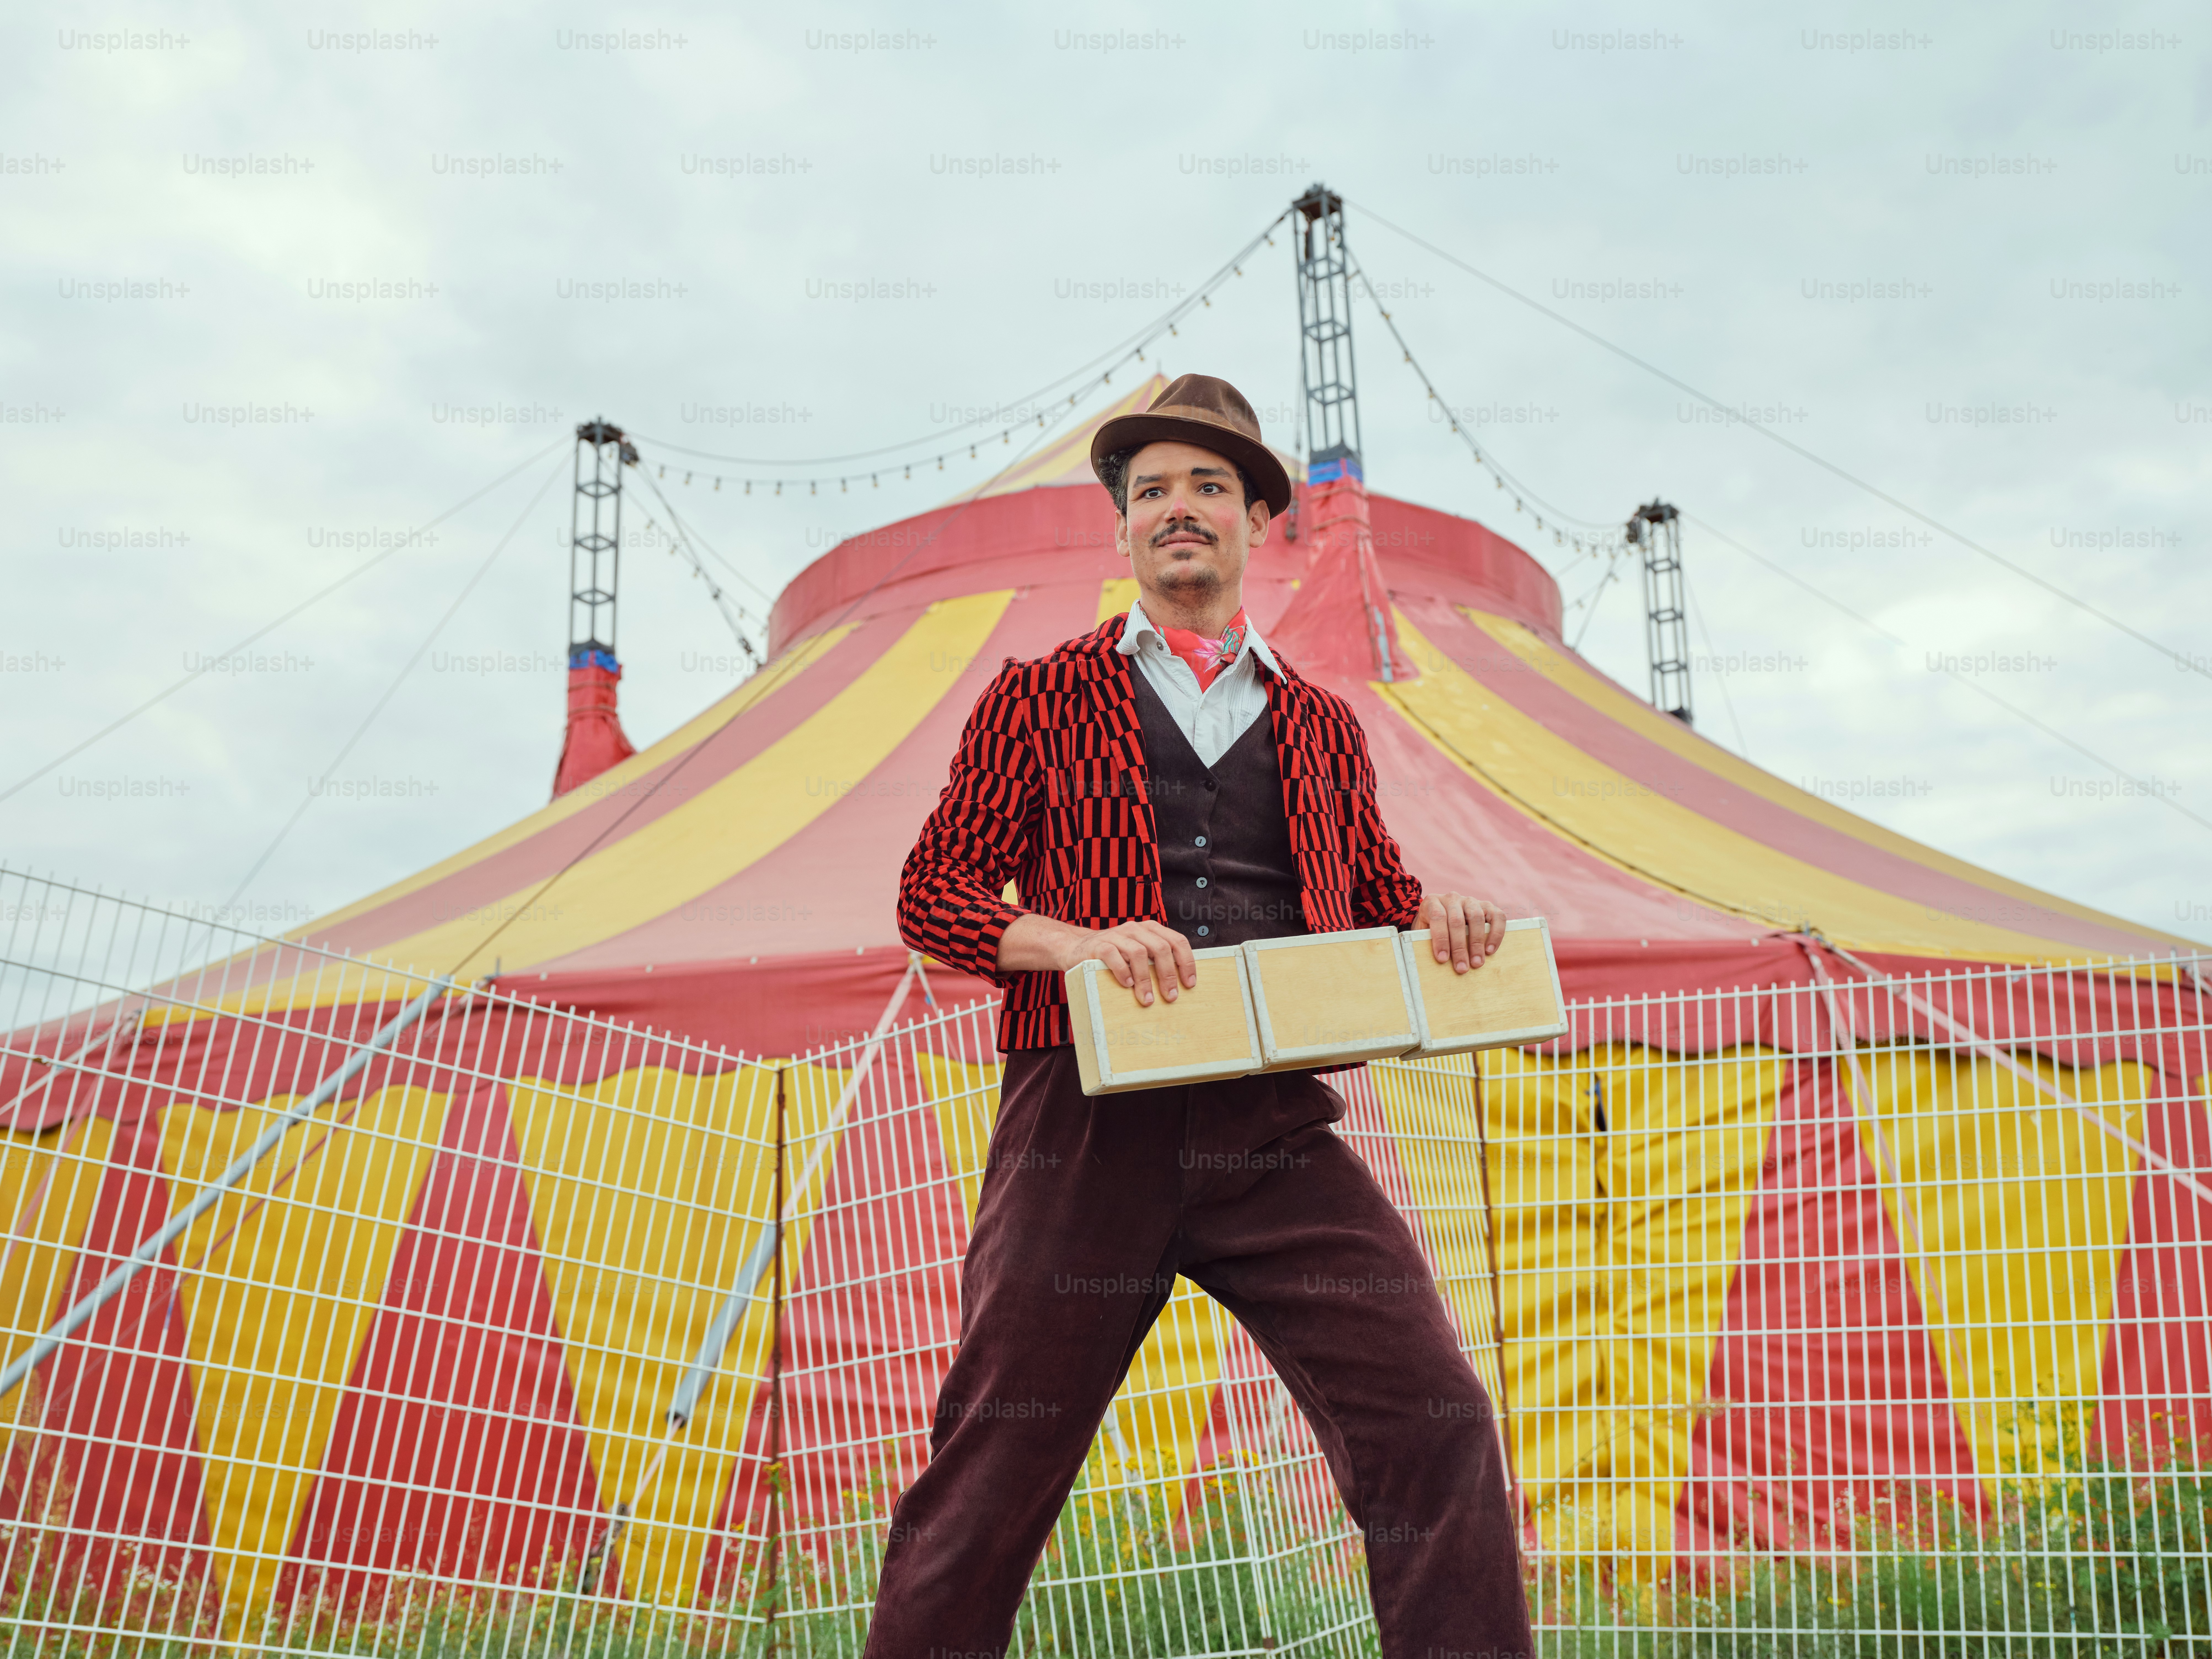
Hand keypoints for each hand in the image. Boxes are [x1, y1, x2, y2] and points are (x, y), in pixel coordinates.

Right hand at [997, 913, 1196, 1005]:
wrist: (1077, 949)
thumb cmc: (1114, 957)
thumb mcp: (1137, 955)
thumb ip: (1155, 962)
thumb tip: (1179, 987)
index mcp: (1150, 930)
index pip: (1177, 941)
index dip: (1186, 962)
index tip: (1189, 984)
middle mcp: (1135, 929)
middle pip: (1160, 948)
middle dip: (1168, 974)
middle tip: (1170, 997)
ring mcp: (1116, 935)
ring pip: (1138, 953)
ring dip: (1145, 979)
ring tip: (1147, 999)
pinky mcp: (1098, 945)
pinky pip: (1113, 956)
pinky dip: (1122, 972)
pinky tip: (1126, 985)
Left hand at [1420, 891, 1506, 973]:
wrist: (1444, 915)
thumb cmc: (1433, 929)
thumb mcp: (1424, 932)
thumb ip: (1428, 941)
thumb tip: (1440, 962)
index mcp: (1433, 902)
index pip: (1437, 917)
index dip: (1440, 938)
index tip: (1442, 959)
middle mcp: (1452, 898)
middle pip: (1457, 920)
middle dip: (1459, 947)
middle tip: (1462, 968)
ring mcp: (1471, 901)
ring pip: (1476, 918)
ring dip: (1477, 943)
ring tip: (1477, 963)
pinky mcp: (1487, 906)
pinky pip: (1497, 917)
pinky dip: (1495, 934)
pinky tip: (1490, 950)